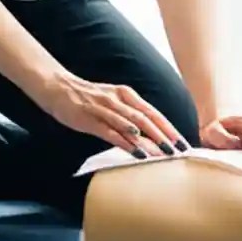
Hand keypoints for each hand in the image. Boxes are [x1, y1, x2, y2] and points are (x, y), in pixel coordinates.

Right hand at [37, 71, 189, 158]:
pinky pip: (112, 132)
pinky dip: (126, 142)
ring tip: (163, 153)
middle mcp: (119, 100)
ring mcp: (105, 109)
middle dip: (164, 136)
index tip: (183, 142)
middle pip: (147, 119)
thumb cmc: (87, 97)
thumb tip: (148, 132)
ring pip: (132, 125)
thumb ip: (129, 113)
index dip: (169, 127)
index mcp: (126, 94)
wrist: (58, 87)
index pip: (153, 112)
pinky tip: (137, 151)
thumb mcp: (112, 101)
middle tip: (178, 151)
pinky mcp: (90, 119)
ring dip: (150, 140)